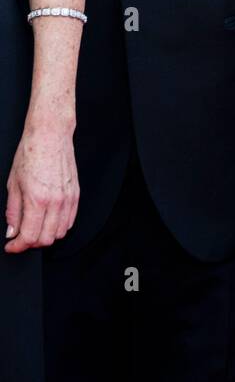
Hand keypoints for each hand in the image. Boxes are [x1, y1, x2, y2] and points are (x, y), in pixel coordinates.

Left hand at [5, 121, 78, 253]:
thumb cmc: (31, 153)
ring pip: (60, 232)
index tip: (12, 246)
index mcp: (37, 199)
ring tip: (35, 229)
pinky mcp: (75, 194)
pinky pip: (70, 220)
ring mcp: (68, 198)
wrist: (50, 135)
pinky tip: (49, 221)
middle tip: (21, 238)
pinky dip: (59, 227)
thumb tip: (12, 230)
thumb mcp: (13, 184)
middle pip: (46, 239)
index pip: (29, 236)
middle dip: (31, 244)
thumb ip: (13, 211)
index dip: (18, 246)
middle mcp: (55, 201)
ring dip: (46, 236)